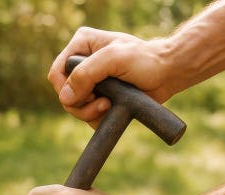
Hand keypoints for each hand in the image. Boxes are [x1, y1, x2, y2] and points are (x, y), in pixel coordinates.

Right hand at [48, 27, 178, 127]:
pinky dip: (97, 118)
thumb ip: (86, 74)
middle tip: (103, 103)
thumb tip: (64, 98)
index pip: (57, 73)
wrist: (167, 74)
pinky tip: (113, 110)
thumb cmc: (145, 60)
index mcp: (81, 46)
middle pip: (64, 94)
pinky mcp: (99, 98)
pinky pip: (87, 116)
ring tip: (110, 106)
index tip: (88, 94)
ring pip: (75, 108)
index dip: (67, 90)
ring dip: (90, 113)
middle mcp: (82, 64)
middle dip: (81, 104)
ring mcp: (91, 83)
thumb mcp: (113, 59)